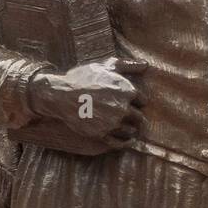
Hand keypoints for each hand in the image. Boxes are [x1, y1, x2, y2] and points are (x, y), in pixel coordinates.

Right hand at [30, 57, 146, 147]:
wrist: (61, 94)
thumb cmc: (84, 77)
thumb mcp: (107, 66)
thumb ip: (128, 65)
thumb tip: (146, 64)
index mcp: (128, 91)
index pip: (143, 101)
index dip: (137, 102)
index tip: (132, 103)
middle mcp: (123, 108)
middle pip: (139, 118)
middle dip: (136, 117)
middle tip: (133, 118)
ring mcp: (113, 123)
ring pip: (131, 131)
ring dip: (131, 130)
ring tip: (129, 129)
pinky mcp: (102, 134)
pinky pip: (119, 143)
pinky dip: (124, 143)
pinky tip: (125, 140)